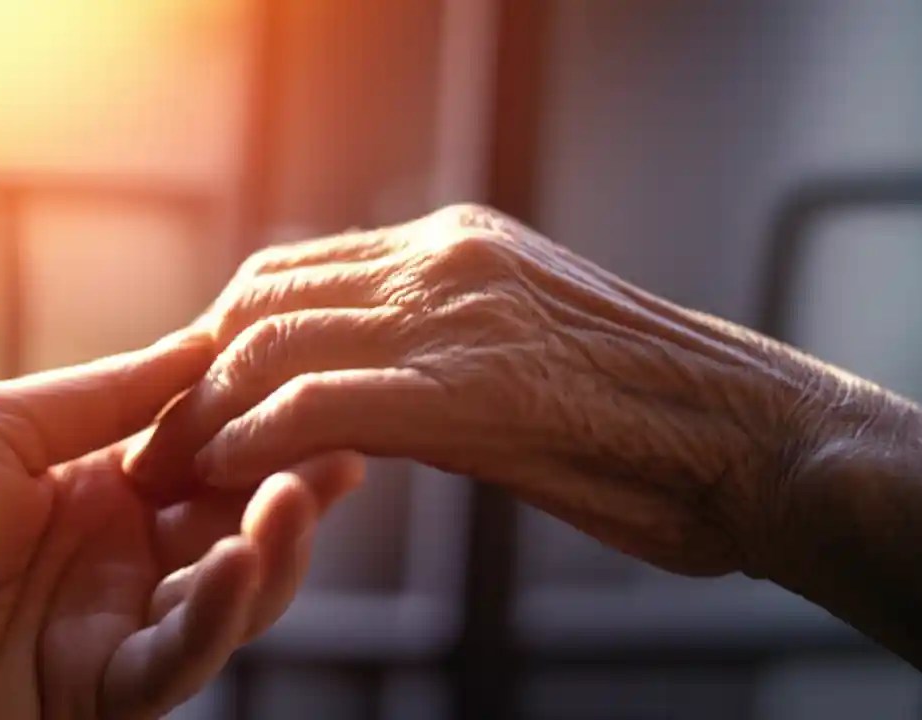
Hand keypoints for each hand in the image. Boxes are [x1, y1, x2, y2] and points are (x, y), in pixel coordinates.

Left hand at [0, 334, 362, 718]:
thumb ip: (108, 399)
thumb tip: (201, 341)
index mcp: (91, 496)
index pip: (203, 465)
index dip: (260, 436)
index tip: (319, 394)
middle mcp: (111, 569)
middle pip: (230, 536)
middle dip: (289, 497)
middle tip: (345, 450)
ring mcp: (102, 636)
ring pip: (222, 607)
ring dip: (271, 555)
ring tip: (300, 497)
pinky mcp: (86, 698)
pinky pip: (170, 664)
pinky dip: (214, 619)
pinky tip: (240, 561)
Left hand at [128, 204, 835, 577]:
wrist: (759, 439)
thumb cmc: (655, 423)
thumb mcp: (532, 355)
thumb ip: (443, 351)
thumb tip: (363, 395)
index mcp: (460, 246)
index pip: (296, 270)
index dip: (228, 336)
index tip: (198, 397)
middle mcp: (447, 259)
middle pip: (265, 297)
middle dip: (196, 371)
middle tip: (162, 440)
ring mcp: (458, 314)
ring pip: (274, 342)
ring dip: (207, 412)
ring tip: (175, 472)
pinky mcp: (469, 387)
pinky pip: (317, 404)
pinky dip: (256, 440)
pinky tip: (230, 477)